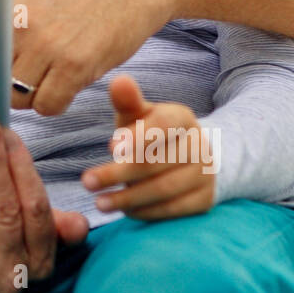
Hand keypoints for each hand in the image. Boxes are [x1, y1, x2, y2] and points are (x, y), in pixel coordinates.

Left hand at [11, 0, 176, 115]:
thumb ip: (6, 22)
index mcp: (5, 4)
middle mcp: (21, 23)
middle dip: (7, 86)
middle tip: (30, 78)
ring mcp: (47, 44)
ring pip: (18, 97)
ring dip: (33, 97)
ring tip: (51, 79)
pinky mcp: (75, 64)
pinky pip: (48, 106)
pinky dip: (55, 104)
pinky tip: (68, 86)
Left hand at [80, 74, 215, 219]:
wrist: (190, 159)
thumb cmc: (151, 134)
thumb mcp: (138, 116)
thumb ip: (127, 101)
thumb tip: (119, 81)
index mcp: (182, 117)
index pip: (163, 124)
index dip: (137, 136)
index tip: (110, 147)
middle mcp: (200, 144)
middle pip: (157, 161)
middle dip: (118, 173)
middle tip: (87, 182)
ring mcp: (206, 173)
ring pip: (163, 189)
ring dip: (128, 198)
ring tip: (99, 203)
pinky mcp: (205, 200)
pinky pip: (173, 210)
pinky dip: (146, 212)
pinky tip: (124, 211)